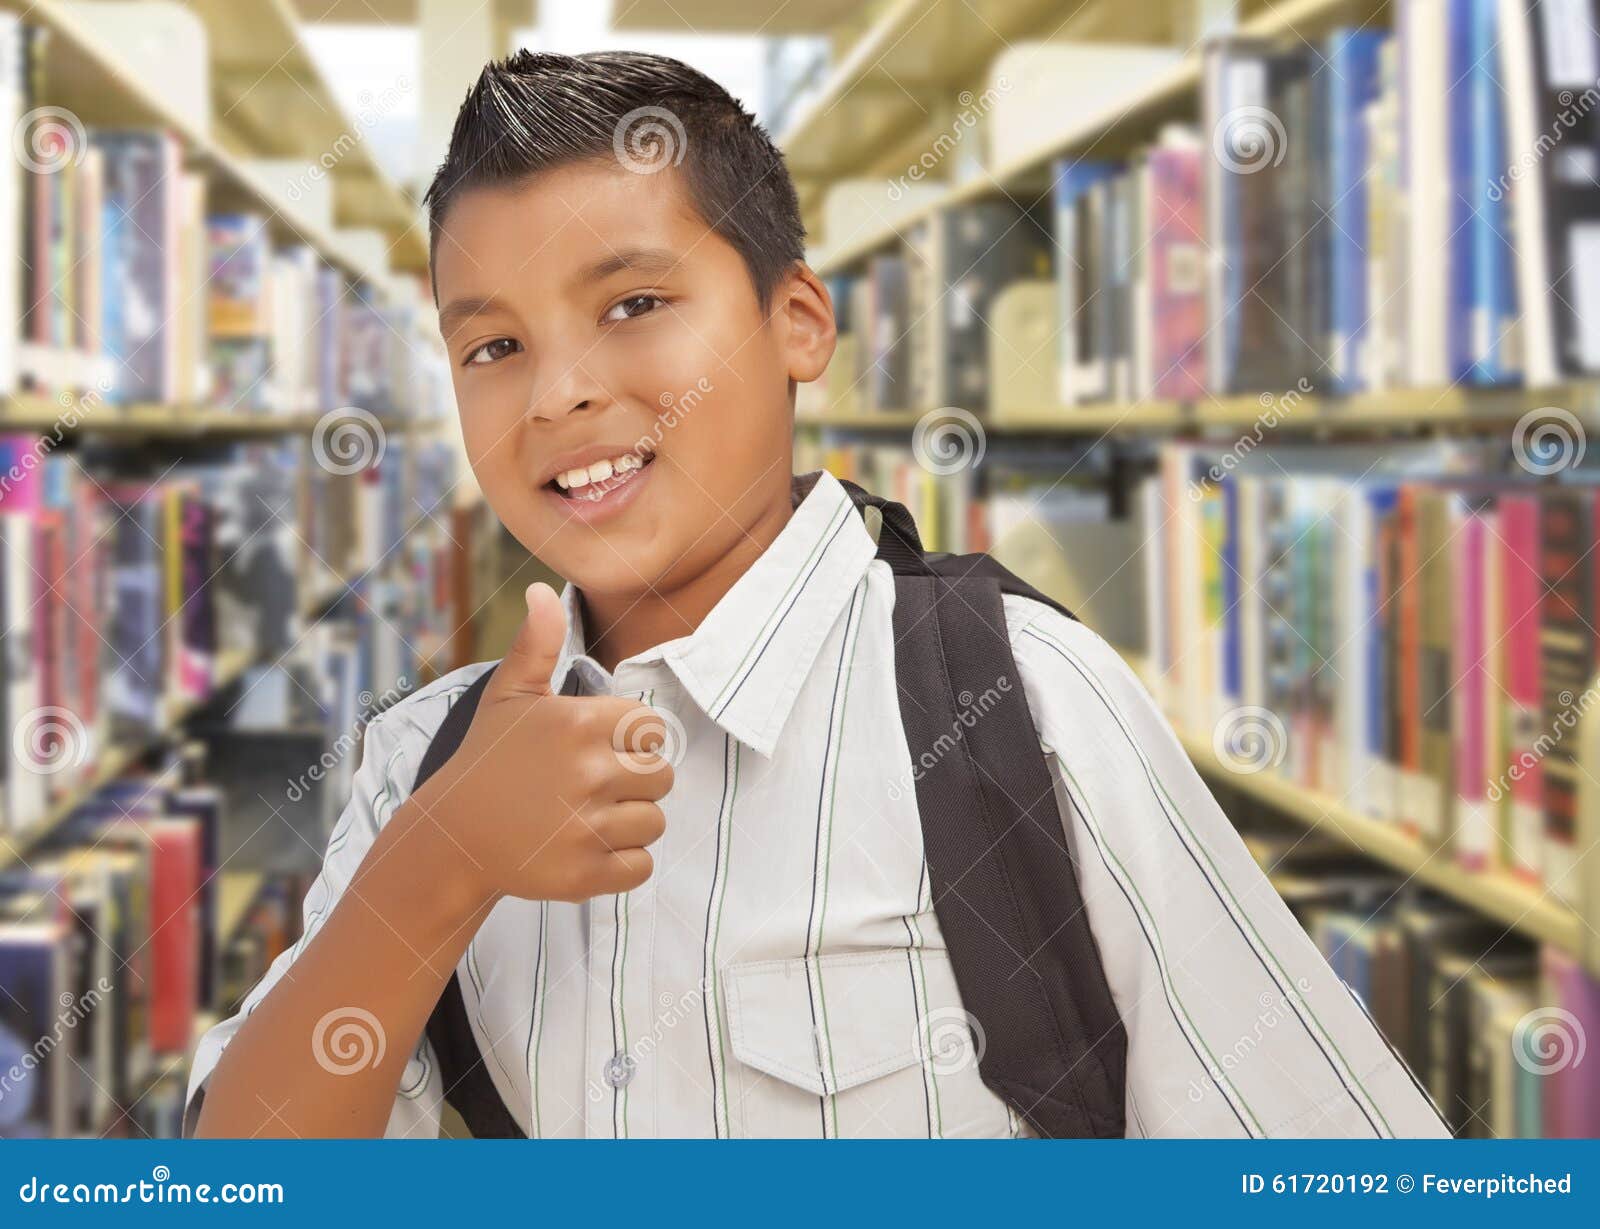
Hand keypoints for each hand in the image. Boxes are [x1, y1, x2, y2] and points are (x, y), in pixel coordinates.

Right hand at [409, 581, 673, 906]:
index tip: (599, 749)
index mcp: (579, 724)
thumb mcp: (509, 696)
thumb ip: (537, 643)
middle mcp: (587, 774)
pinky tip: (587, 849)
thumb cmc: (489, 760)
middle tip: (590, 787)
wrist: (452, 836)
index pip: (653, 729)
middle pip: (662, 778)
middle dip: (635, 783)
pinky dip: (622, 864)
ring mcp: (586, 828)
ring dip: (629, 823)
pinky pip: (641, 867)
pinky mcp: (584, 875)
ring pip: (654, 823)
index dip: (632, 740)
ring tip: (586, 817)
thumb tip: (541, 590)